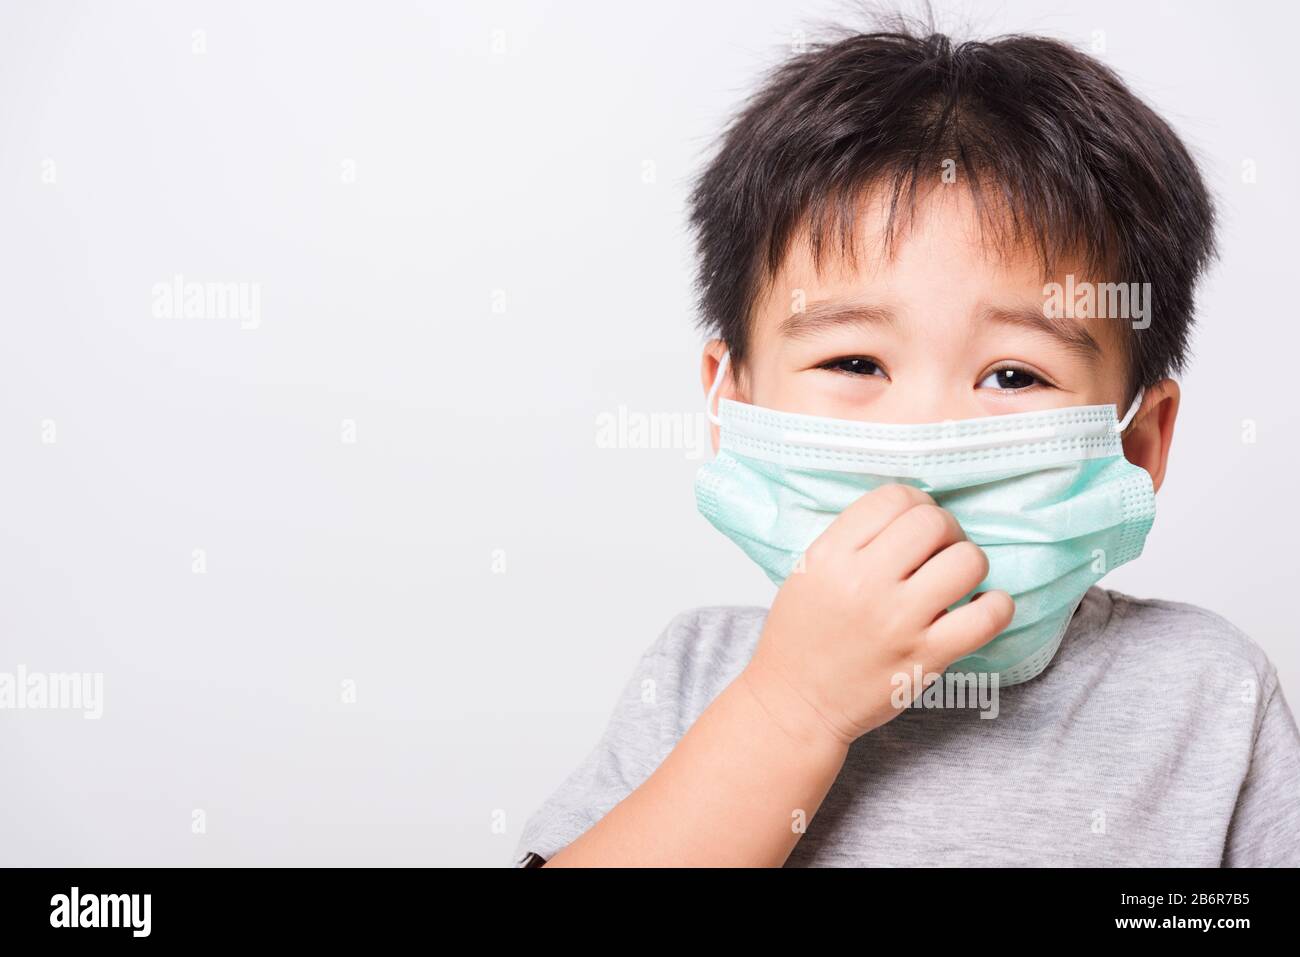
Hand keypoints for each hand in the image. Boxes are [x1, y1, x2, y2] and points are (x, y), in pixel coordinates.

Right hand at [742, 483, 1014, 748]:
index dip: (915, 502)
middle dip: (945, 529)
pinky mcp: (926, 657)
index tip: (915, 523)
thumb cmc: (802, 635)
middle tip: (938, 550)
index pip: (894, 497)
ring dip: (968, 562)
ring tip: (954, 578)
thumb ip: (853, 538)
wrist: (796, 702)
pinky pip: (986, 618)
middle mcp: (865, 583)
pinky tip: (983, 605)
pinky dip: (996, 605)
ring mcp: (898, 621)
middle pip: (933, 521)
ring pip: (967, 560)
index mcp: (830, 556)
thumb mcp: (810, 570)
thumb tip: (914, 512)